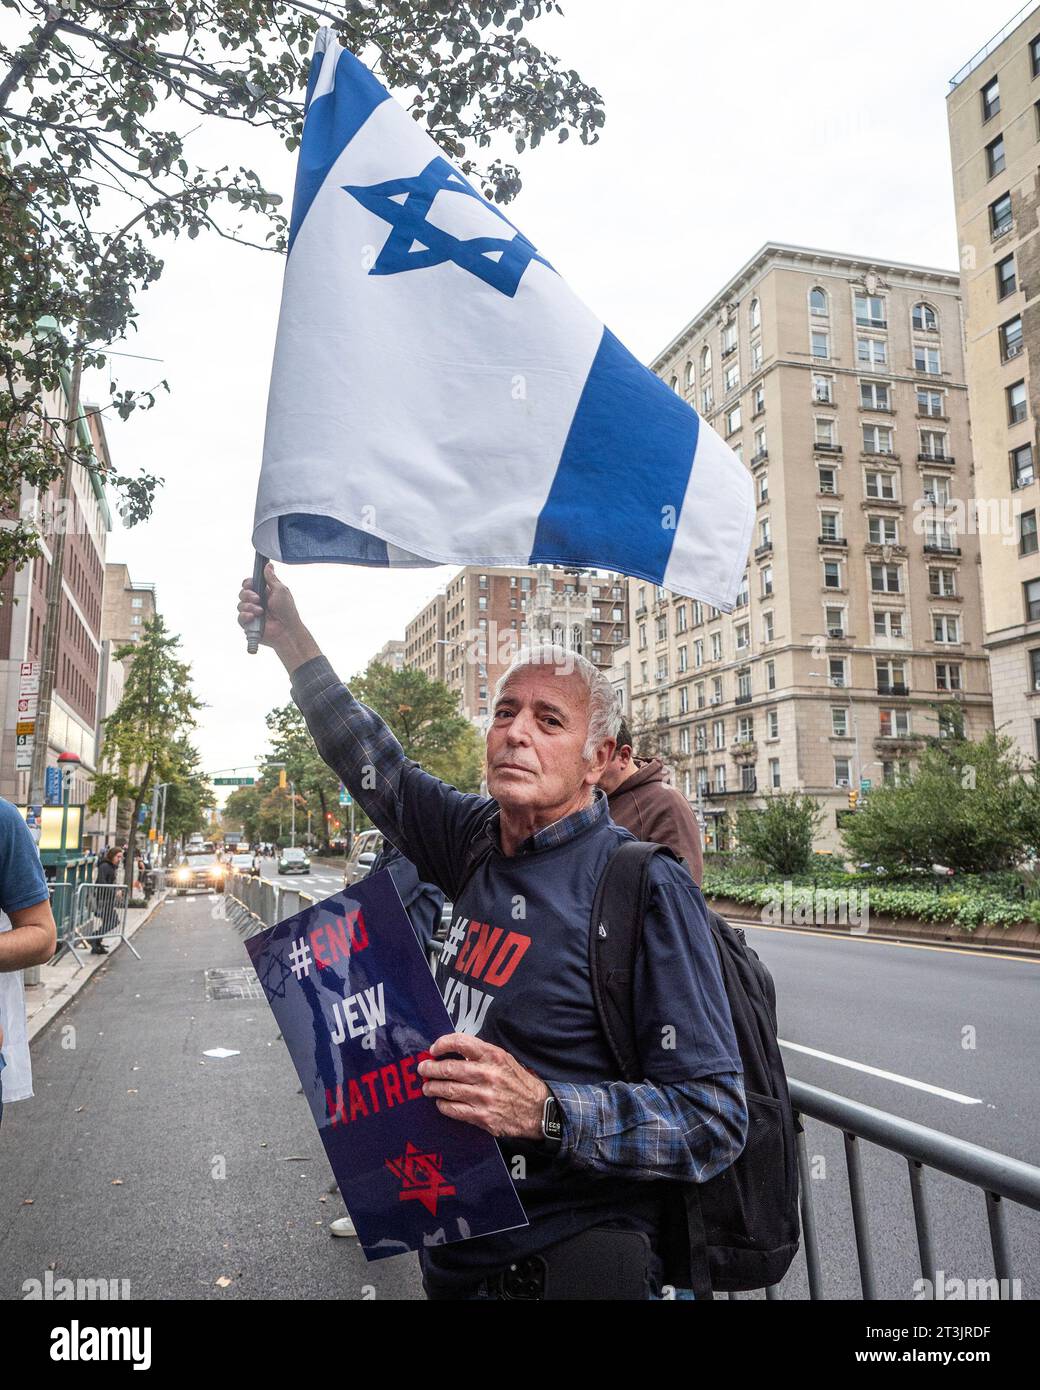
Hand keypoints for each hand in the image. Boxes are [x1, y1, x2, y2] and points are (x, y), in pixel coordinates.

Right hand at [237, 562, 318, 670]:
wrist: (287, 630)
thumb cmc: (287, 611)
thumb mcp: (281, 590)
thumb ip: (272, 578)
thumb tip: (268, 565)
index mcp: (264, 593)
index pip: (249, 584)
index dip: (248, 583)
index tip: (251, 584)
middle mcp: (256, 602)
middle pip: (242, 593)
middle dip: (248, 594)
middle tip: (258, 599)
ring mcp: (252, 613)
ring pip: (240, 605)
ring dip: (249, 606)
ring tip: (260, 611)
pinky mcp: (249, 624)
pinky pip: (240, 617)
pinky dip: (245, 616)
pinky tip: (253, 617)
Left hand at [418, 1033, 548, 1139]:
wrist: (537, 1109)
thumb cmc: (517, 1082)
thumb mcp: (504, 1060)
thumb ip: (481, 1055)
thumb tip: (452, 1051)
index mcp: (493, 1056)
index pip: (461, 1042)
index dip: (443, 1044)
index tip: (434, 1049)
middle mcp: (488, 1075)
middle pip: (449, 1069)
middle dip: (430, 1069)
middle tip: (423, 1069)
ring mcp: (484, 1097)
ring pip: (448, 1090)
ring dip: (432, 1088)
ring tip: (427, 1087)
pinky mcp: (483, 1117)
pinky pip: (454, 1110)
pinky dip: (443, 1105)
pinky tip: (441, 1102)